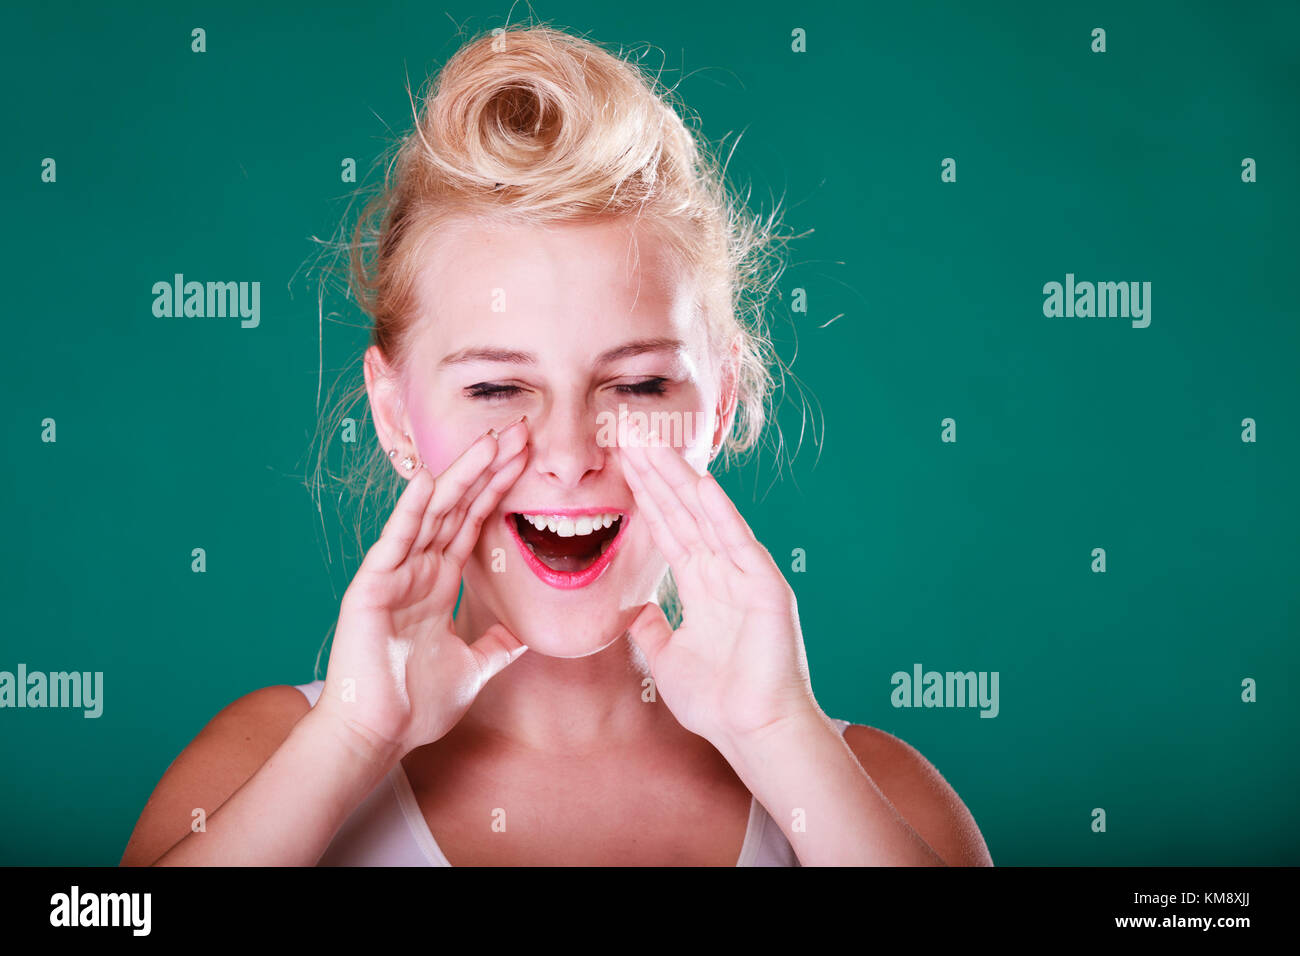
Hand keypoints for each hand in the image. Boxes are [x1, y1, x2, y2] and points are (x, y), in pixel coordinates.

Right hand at [312, 418, 530, 760]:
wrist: (377, 736)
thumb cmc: (414, 705)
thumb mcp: (472, 667)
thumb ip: (495, 645)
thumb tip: (522, 636)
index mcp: (438, 583)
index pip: (473, 523)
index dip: (498, 489)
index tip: (525, 457)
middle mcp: (417, 570)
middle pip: (458, 507)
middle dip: (488, 469)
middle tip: (518, 430)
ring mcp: (394, 575)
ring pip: (432, 515)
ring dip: (460, 477)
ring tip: (488, 441)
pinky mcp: (372, 588)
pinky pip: (395, 544)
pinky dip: (411, 512)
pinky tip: (428, 482)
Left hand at [618, 424, 819, 746]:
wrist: (752, 731)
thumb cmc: (718, 702)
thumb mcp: (667, 658)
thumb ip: (653, 629)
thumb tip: (637, 612)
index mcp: (703, 585)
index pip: (666, 527)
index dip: (643, 494)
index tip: (619, 460)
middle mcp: (724, 571)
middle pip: (682, 511)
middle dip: (654, 472)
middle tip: (627, 430)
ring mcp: (746, 574)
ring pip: (705, 516)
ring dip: (678, 479)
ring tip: (652, 441)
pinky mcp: (766, 586)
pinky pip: (738, 542)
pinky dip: (720, 512)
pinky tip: (700, 483)